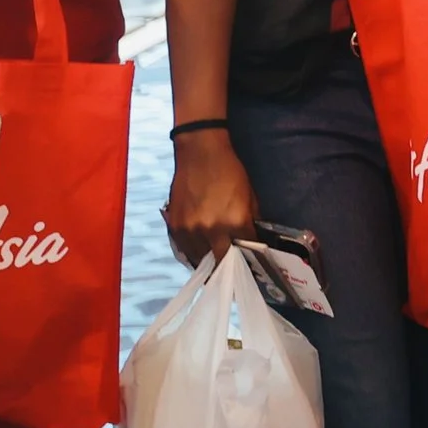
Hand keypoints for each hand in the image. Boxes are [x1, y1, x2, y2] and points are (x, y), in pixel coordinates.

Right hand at [164, 130, 258, 263]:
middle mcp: (211, 230)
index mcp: (235, 222)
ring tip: (216, 268)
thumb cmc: (230, 172)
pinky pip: (184, 250)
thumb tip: (253, 241)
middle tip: (233, 274)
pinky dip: (192, 255)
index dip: (249, 261)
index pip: (245, 253)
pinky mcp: (174, 227)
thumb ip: (250, 221)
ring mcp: (190, 230)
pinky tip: (200, 255)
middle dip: (228, 268)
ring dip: (208, 264)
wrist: (200, 153)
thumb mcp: (249, 196)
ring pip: (200, 260)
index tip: (251, 268)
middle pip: (221, 262)